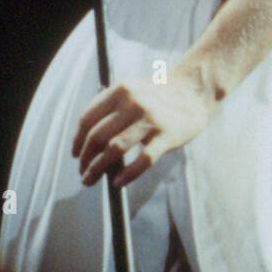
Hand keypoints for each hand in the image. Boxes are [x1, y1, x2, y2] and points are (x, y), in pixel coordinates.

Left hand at [72, 68, 214, 188]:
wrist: (195, 88)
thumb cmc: (161, 93)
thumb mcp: (133, 90)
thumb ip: (113, 109)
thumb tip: (91, 142)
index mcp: (120, 90)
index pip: (88, 119)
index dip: (77, 140)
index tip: (75, 154)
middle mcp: (132, 103)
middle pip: (97, 136)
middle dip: (85, 159)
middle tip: (83, 172)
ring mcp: (150, 119)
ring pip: (114, 149)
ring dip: (98, 168)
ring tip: (91, 179)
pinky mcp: (167, 135)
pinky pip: (143, 160)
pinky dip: (127, 174)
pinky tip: (119, 182)